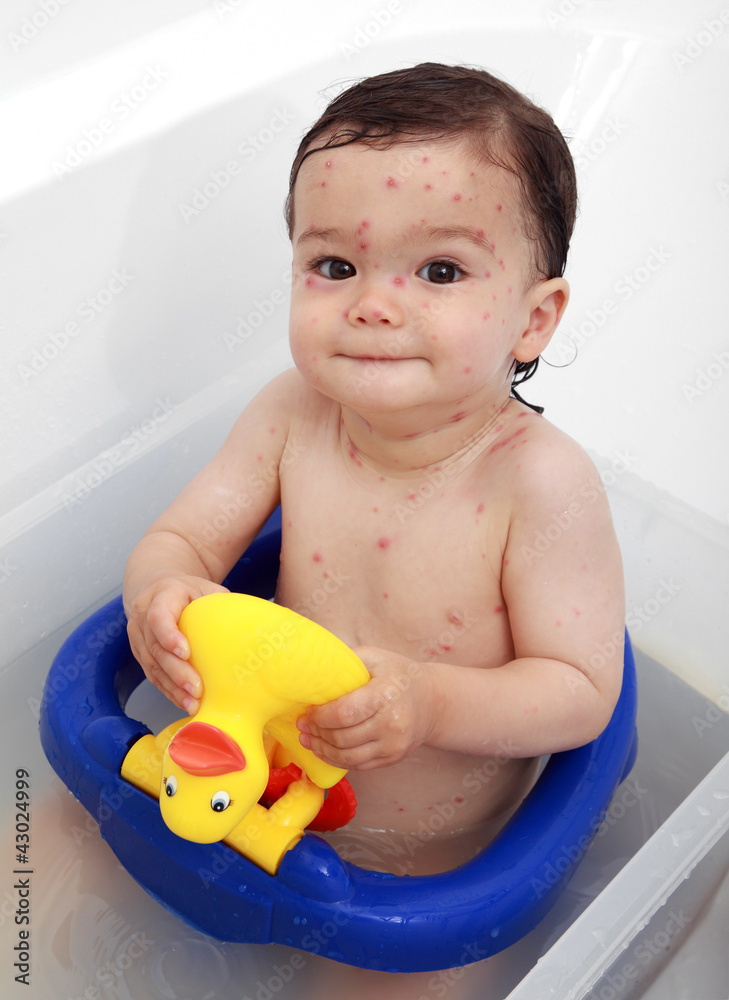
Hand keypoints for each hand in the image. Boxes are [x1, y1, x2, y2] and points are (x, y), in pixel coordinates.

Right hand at [125, 576, 227, 712]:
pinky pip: (152, 675)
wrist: (159, 590)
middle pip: (155, 648)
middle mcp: (142, 616)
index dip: (169, 636)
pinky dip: (169, 690)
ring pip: (152, 665)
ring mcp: (137, 636)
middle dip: (176, 671)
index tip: (186, 653)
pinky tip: (184, 701)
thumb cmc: (189, 591)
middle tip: (196, 689)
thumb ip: (221, 603)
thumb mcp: (206, 589)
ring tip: (192, 702)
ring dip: (172, 687)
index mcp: (160, 595)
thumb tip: (252, 625)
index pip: (158, 617)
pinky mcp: (140, 654)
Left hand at [296, 647, 440, 769]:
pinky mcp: (393, 758)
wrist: (433, 701)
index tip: (308, 711)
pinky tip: (324, 750)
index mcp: (386, 695)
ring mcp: (394, 745)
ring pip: (347, 756)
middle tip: (302, 725)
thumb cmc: (398, 674)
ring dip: (322, 750)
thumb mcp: (375, 657)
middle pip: (342, 738)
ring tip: (308, 740)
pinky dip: (337, 760)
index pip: (344, 714)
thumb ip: (345, 659)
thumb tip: (310, 664)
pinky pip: (358, 765)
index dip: (320, 717)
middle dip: (316, 733)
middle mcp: (392, 723)